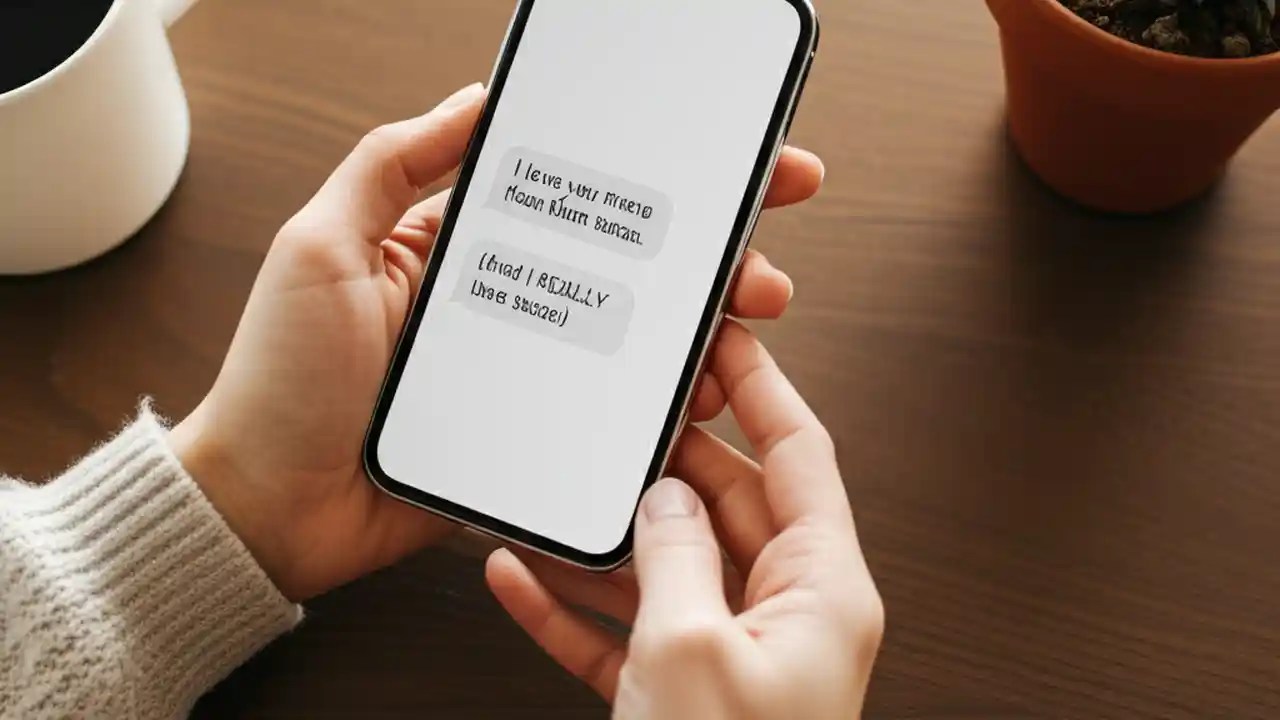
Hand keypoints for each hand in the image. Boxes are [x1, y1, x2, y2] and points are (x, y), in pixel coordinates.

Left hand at [168, 83, 826, 600]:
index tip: (729, 161)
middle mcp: (508, 308)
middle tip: (759, 263)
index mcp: (464, 252)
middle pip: (628, 272)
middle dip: (710, 259)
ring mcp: (527, 377)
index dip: (656, 177)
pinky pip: (612, 420)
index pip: (578, 199)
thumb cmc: (280, 381)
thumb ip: (393, 165)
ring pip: (635, 347)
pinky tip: (699, 400)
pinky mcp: (532, 440)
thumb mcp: (322, 246)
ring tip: (741, 330)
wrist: (267, 509)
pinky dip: (663, 410)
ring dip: (702, 334)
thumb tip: (473, 100)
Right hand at [486, 322, 883, 719]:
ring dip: (605, 543)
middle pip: (727, 503)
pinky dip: (575, 607)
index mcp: (823, 592)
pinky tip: (527, 580)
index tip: (725, 338)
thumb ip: (676, 557)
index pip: (798, 456)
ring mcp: (735, 655)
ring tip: (557, 506)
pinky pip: (626, 631)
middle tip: (623, 419)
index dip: (761, 387)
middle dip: (667, 461)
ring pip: (668, 569)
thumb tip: (663, 500)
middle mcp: (787, 618)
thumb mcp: (691, 650)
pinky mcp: (684, 697)